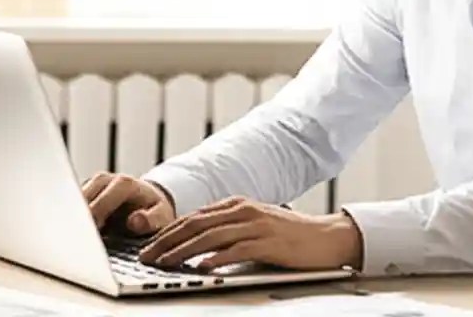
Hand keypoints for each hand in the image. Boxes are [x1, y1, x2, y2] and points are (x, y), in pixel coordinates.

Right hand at [81, 172, 176, 235]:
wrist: (149, 200)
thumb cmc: (155, 210)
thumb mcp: (162, 216)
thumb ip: (151, 220)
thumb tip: (135, 222)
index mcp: (125, 184)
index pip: (104, 198)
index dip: (95, 216)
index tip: (90, 234)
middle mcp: (106, 180)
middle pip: (83, 198)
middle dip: (79, 220)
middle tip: (76, 242)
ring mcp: (92, 185)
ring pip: (73, 202)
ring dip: (72, 220)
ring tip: (73, 241)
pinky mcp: (84, 193)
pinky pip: (72, 206)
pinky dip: (72, 220)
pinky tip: (72, 235)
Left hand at [138, 196, 362, 271]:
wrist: (326, 237)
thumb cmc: (289, 236)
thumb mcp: (254, 225)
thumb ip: (228, 229)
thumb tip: (196, 245)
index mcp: (236, 205)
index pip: (193, 217)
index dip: (168, 231)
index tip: (149, 246)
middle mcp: (243, 211)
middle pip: (196, 224)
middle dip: (167, 241)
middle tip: (147, 256)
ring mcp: (256, 225)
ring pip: (211, 236)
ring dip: (184, 251)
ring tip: (165, 262)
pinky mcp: (269, 242)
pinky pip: (238, 250)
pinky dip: (218, 258)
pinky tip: (203, 267)